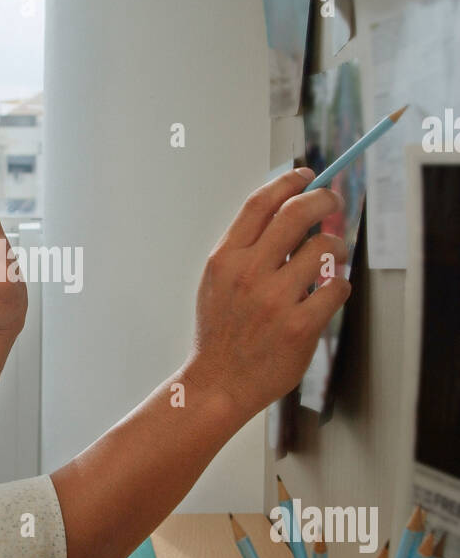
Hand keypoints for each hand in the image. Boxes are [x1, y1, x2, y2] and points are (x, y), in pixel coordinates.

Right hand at [182, 167, 351, 425]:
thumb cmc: (222, 331)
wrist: (218, 383)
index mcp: (226, 258)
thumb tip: (287, 209)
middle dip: (324, 198)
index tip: (307, 174)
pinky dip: (339, 286)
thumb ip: (246, 248)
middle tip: (333, 201)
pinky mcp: (300, 327)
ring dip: (337, 248)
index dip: (289, 181)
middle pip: (297, 213)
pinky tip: (328, 294)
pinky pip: (337, 288)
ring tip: (332, 259)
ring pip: (325, 249)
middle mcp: (249, 274)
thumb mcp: (218, 281)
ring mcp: (275, 301)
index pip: (261, 203)